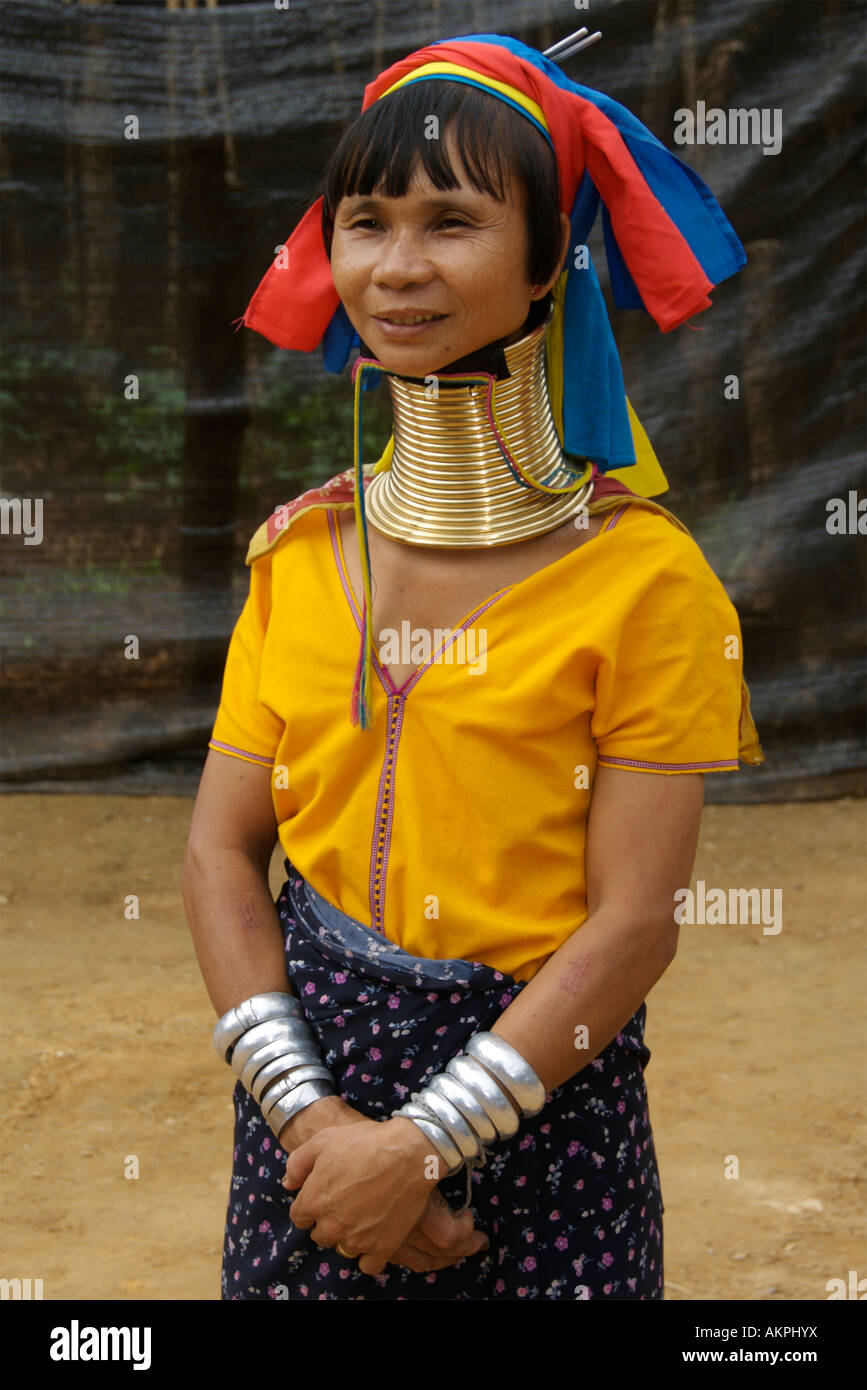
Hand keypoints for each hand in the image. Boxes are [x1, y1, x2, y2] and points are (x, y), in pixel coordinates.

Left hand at [279, 1099, 488, 1273]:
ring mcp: (356, 1239)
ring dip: (348, 1236)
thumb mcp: (323, 1140)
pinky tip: (374, 1237)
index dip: (310, 1205)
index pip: (299, 1217)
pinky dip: (369, 1254)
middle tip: (346, 1203)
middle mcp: (331, 1226)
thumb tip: (288, 1184)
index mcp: (313, 1202)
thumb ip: (298, 1163)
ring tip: (362, 1216)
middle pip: (320, 1235)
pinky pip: (368, 1265)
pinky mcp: (381, 1247)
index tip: (324, 1196)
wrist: (407, 1154)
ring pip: (343, 1248)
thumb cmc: (365, 1143)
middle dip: (328, 1221)